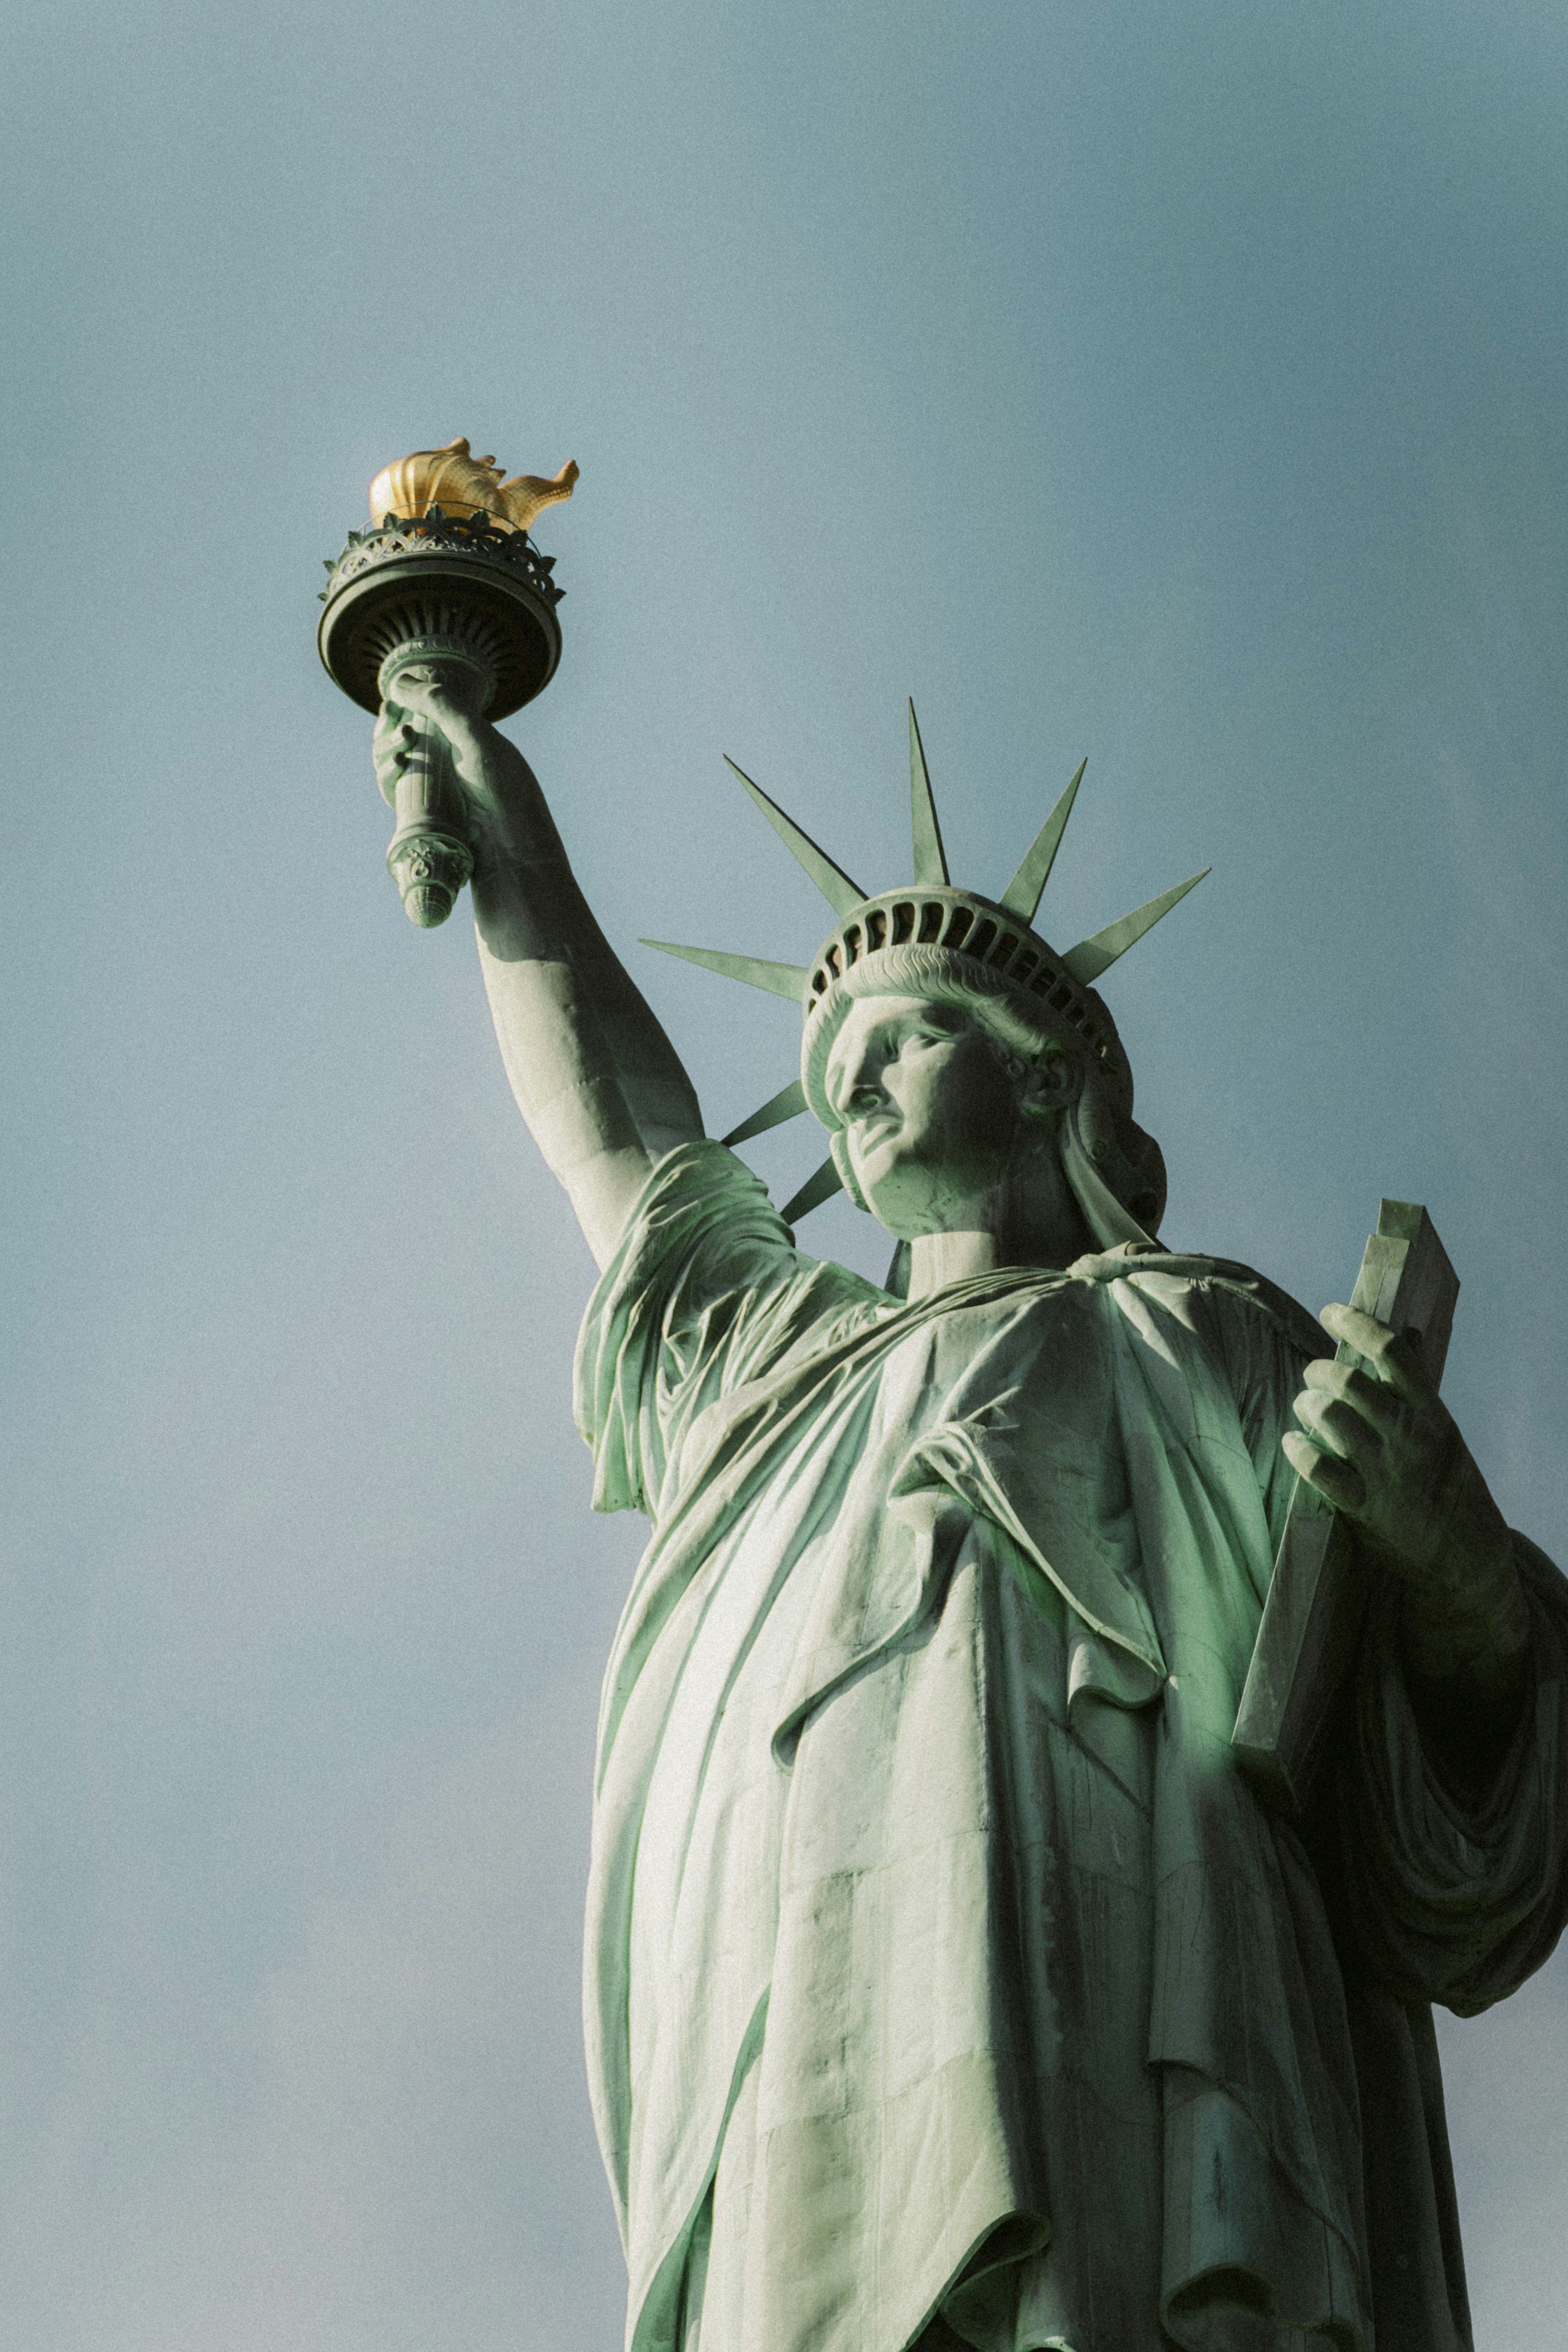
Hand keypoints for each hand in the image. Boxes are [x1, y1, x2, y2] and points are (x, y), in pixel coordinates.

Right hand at [370, 662, 535, 868]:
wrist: (511, 848)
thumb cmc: (503, 790)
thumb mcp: (475, 736)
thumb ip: (442, 705)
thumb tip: (398, 681)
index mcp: (463, 740)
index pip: (423, 715)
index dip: (404, 705)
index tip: (394, 699)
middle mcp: (445, 763)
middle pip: (401, 737)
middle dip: (390, 725)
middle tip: (391, 716)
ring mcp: (431, 789)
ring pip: (392, 762)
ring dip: (386, 747)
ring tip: (400, 743)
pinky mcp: (419, 814)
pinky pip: (393, 790)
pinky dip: (387, 775)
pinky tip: (395, 763)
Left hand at [1283, 1303, 1527, 1682]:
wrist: (1469, 1559)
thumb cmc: (1452, 1489)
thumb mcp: (1445, 1435)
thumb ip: (1418, 1391)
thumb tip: (1404, 1337)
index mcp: (1432, 1415)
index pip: (1392, 1353)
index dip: (1356, 1324)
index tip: (1331, 1311)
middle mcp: (1409, 1437)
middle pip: (1349, 1382)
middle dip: (1319, 1372)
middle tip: (1313, 1375)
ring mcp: (1387, 1473)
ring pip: (1329, 1417)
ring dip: (1306, 1405)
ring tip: (1305, 1407)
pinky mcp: (1366, 1509)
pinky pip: (1319, 1469)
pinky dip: (1298, 1450)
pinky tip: (1292, 1443)